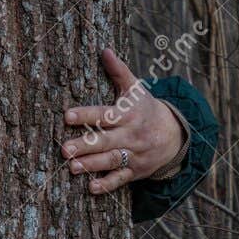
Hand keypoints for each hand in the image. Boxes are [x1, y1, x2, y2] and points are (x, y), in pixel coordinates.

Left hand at [61, 46, 186, 195]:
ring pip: (111, 161)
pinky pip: (121, 179)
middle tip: (64, 149)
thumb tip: (104, 50)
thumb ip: (119, 72)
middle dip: (85, 146)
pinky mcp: (135, 171)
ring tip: (72, 168)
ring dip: (92, 165)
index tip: (67, 115)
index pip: (105, 114)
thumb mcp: (135, 90)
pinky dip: (107, 185)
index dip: (86, 115)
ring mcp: (133, 154)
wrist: (174, 135)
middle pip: (105, 140)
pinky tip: (91, 188)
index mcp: (128, 114)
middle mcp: (130, 135)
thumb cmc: (146, 109)